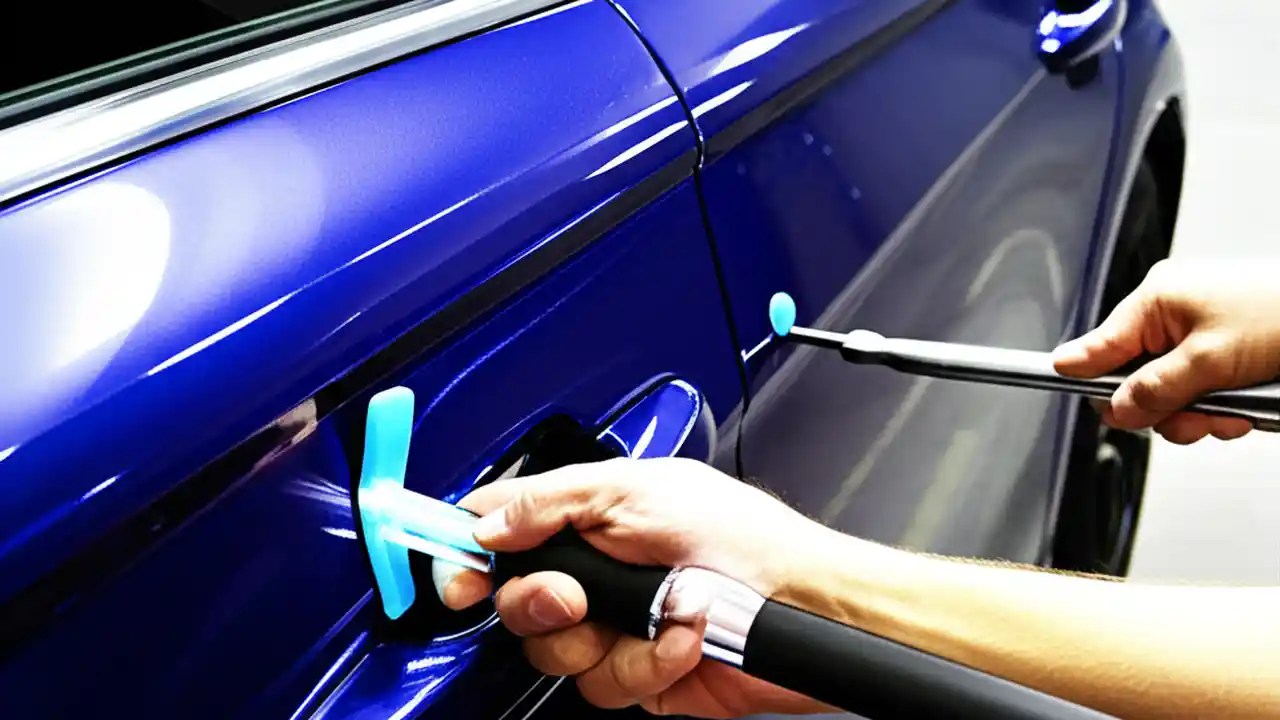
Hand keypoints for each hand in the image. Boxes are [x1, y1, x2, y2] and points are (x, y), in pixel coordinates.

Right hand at [433, 457, 833, 717]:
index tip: (458, 578)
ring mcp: (613, 626)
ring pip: (554, 653)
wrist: (800, 601)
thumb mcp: (638, 492)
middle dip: (540, 603)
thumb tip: (485, 521)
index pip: (500, 531)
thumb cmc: (740, 535)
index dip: (467, 556)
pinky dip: (649, 660)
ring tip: (659, 607)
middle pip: (513, 602)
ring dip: (609, 636)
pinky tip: (682, 634)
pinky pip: (606, 684)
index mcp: (587, 517)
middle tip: (573, 595)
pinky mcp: (637, 671)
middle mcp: (594, 572)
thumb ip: (551, 502)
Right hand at [1052, 259, 1279, 443]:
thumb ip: (1153, 389)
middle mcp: (1174, 313)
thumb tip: (1114, 407)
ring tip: (1231, 414)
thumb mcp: (1209, 361)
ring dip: (1197, 415)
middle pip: (1134, 381)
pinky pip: (1201, 393)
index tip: (1064, 394)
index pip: (1098, 347)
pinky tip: (1244, 408)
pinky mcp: (1225, 353)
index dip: (1084, 377)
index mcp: (1158, 300)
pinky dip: (1220, 408)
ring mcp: (1201, 334)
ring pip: (1170, 394)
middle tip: (1193, 419)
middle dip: (1163, 410)